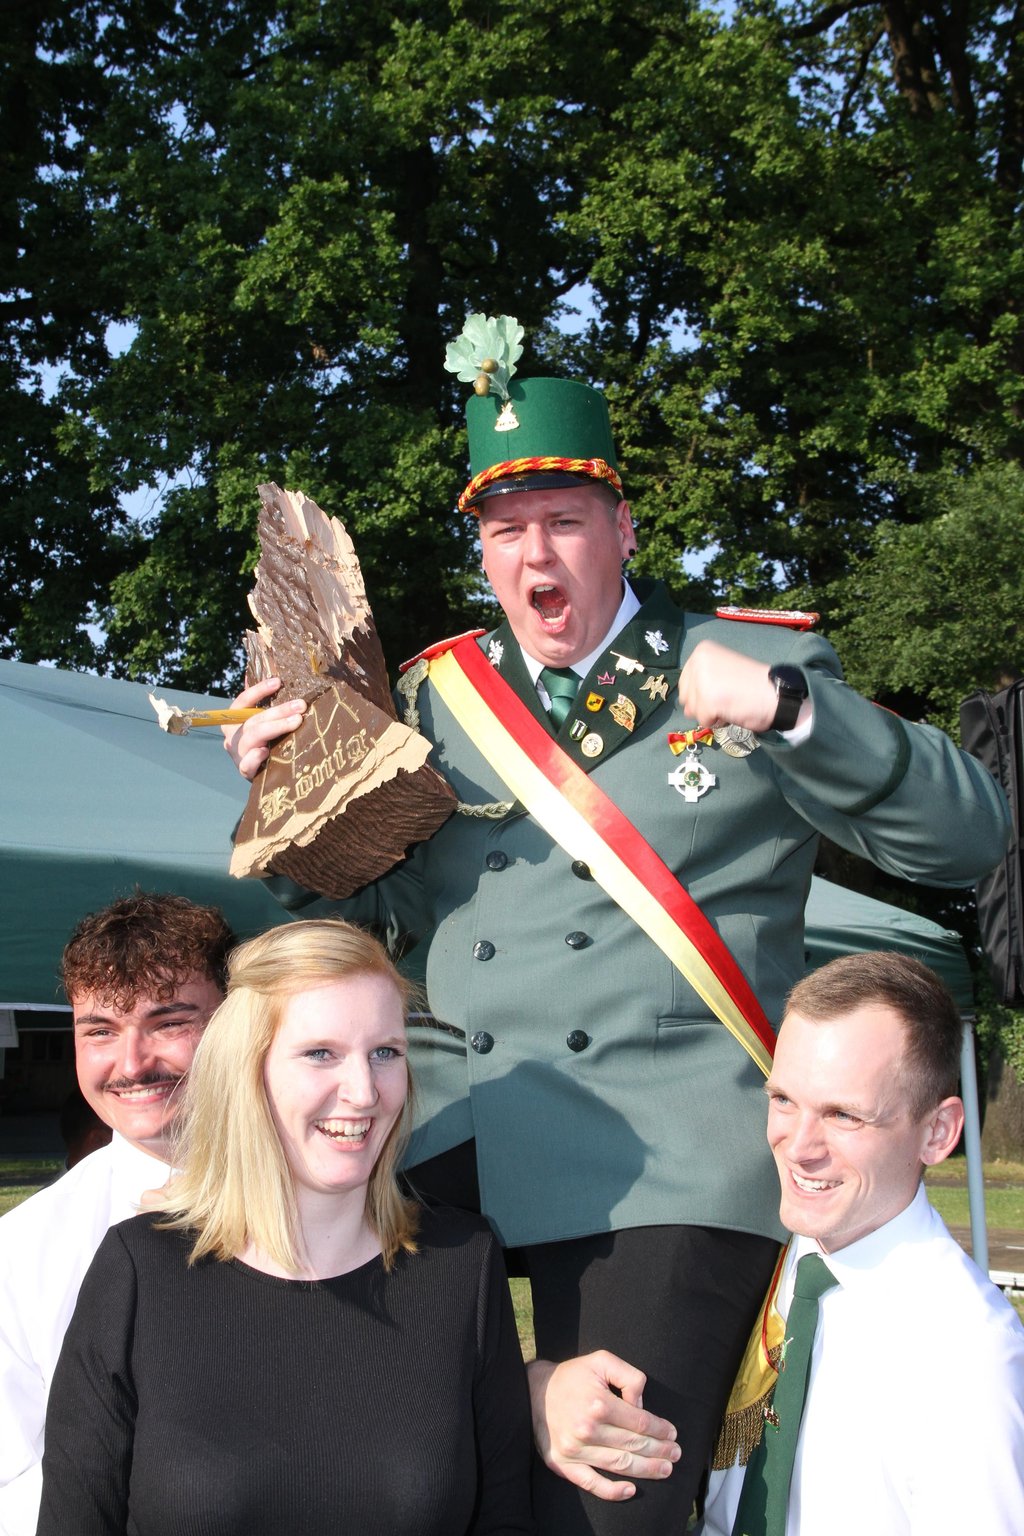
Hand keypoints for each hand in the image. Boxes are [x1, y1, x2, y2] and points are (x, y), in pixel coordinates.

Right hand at [221, 677, 306, 779]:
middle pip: (254, 719)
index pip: (243, 701)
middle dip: (279, 710)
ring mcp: (237, 754)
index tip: (278, 681)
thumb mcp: (260, 720)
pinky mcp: (244, 771)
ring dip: (276, 728)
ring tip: (296, 721)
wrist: (260, 772)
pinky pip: (246, 765)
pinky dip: (254, 758)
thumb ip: (260, 701)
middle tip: (301, 705)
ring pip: (253, 737)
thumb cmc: (262, 741)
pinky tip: (266, 752)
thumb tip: (266, 674)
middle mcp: (231, 736)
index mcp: (233, 720)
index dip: (259, 690)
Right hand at [527, 1352, 679, 1501]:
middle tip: (676, 1454)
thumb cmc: (572, 1375)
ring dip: (646, 1470)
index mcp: (598, 1403)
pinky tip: (631, 1489)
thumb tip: (641, 1404)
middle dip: (659, 1450)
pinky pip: (591, 1483)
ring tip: (665, 1469)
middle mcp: (587, 1429)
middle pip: (633, 1445)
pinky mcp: (563, 1464)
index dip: (660, 1429)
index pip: (639, 1422)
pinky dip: (613, 1491)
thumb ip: (628, 1376)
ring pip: (619, 1465)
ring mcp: (574, 1450)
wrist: (533, 1390)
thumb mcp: (601, 1360)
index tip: (673, 1433)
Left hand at [678, 640, 779, 731]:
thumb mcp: (721, 671)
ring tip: (730, 702)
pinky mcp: (709, 699)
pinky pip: (704, 720)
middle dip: (703, 704)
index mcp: (702, 651)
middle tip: (727, 697)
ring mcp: (702, 680)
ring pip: (693, 710)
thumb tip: (685, 707)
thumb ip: (700, 683)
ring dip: (711, 713)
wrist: (775, 693)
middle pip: (685, 697)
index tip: (723, 688)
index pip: (685, 682)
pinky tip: (732, 710)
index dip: (701, 693)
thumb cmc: (751, 683)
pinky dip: (717, 721)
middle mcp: (699, 661)